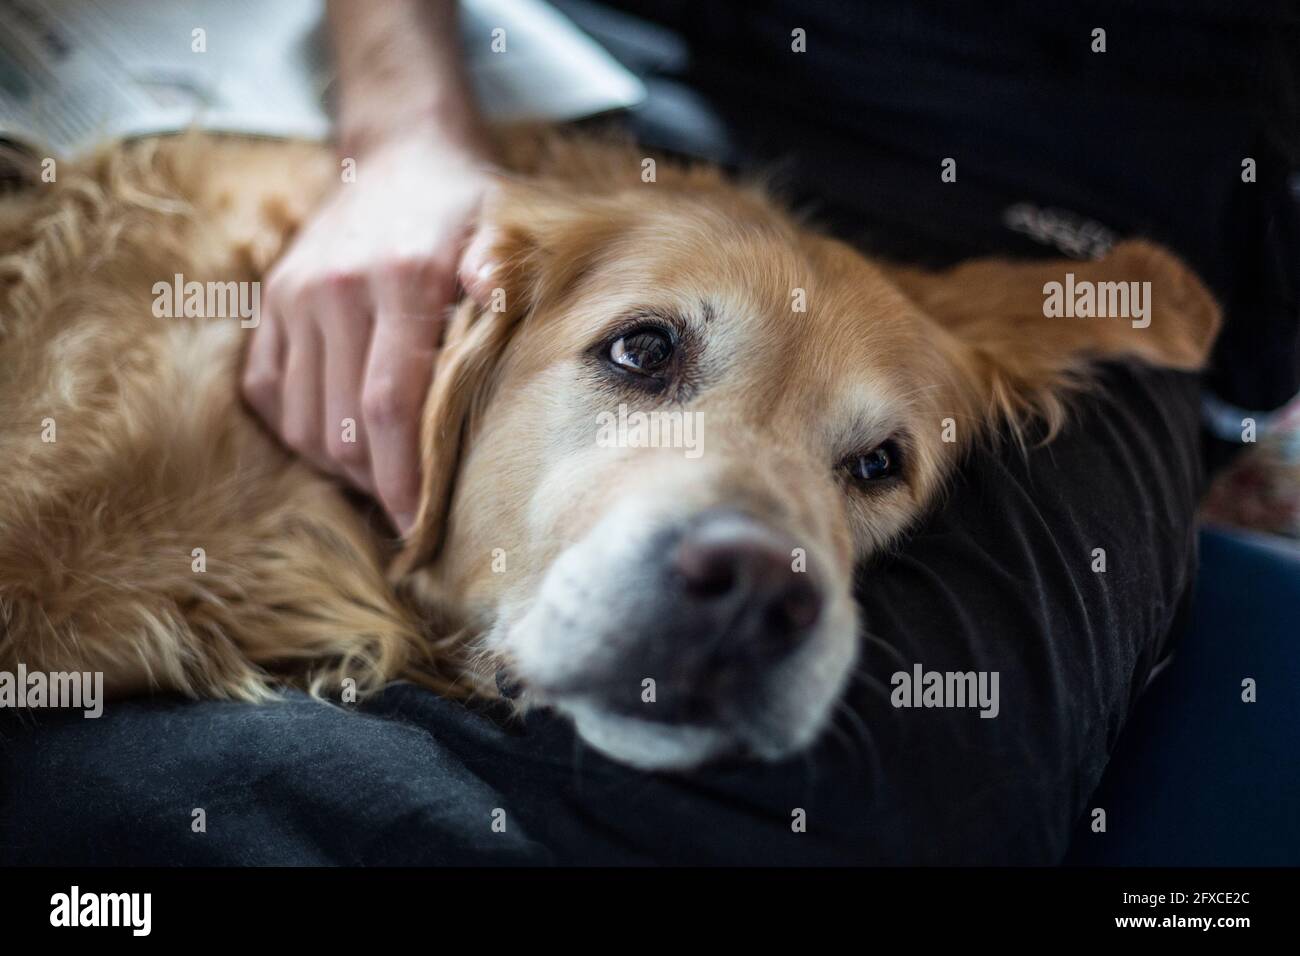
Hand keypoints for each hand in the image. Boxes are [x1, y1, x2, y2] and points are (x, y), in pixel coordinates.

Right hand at [243, 132, 494, 533]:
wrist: (400, 153)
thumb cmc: (464, 211)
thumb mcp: (501, 234)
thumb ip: (499, 277)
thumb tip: (496, 299)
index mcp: (401, 281)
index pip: (387, 407)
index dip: (401, 478)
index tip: (416, 524)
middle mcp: (335, 291)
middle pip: (341, 427)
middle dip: (374, 485)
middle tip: (407, 510)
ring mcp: (293, 297)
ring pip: (300, 421)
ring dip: (336, 466)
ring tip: (378, 479)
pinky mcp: (269, 302)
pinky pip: (268, 392)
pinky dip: (299, 431)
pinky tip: (338, 440)